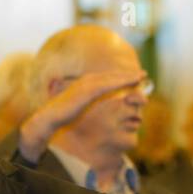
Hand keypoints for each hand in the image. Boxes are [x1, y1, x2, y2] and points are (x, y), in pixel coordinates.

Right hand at [17, 70, 146, 162]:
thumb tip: (88, 110)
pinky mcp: (88, 90)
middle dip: (128, 75)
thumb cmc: (61, 116)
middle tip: (143, 75)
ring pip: (113, 78)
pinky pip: (109, 84)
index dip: (121, 78)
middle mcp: (87, 80)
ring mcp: (87, 84)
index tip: (133, 78)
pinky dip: (121, 82)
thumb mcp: (76, 108)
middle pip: (112, 76)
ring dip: (128, 77)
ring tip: (141, 77)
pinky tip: (131, 82)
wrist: (50, 118)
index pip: (106, 78)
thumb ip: (84, 105)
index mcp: (84, 84)